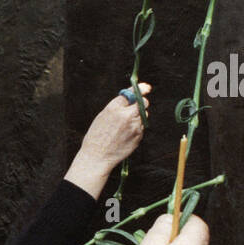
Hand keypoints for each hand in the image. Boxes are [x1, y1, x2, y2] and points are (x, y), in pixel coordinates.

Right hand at [64, 84, 151, 198]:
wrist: (97, 156)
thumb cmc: (97, 136)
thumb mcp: (103, 116)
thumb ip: (117, 107)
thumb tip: (131, 100)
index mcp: (114, 107)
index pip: (132, 93)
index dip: (141, 89)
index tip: (146, 88)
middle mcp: (126, 115)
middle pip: (143, 103)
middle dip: (141, 103)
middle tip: (136, 107)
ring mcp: (134, 126)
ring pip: (143, 116)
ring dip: (138, 118)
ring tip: (124, 127)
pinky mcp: (138, 136)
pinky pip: (141, 128)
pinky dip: (136, 129)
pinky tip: (124, 136)